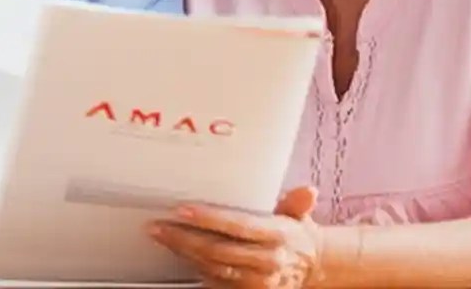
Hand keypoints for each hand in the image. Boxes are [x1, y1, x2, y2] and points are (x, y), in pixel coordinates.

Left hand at [148, 187, 322, 287]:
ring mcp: (257, 282)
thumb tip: (307, 191)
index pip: (237, 225)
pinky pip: (216, 283)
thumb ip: (296, 202)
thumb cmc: (295, 234)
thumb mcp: (298, 214)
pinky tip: (181, 255)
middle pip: (217, 250)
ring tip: (163, 238)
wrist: (311, 267)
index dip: (208, 219)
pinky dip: (196, 269)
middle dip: (183, 238)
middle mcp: (267, 261)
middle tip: (159, 226)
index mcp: (277, 236)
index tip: (182, 210)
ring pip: (212, 268)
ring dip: (184, 253)